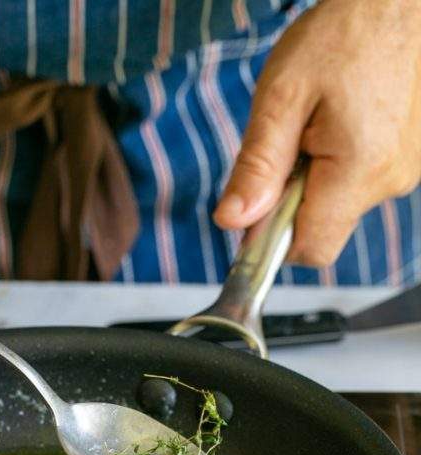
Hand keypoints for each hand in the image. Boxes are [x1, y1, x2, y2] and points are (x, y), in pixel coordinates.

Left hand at [214, 0, 420, 267]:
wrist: (399, 0)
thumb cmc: (343, 34)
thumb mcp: (282, 95)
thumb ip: (257, 165)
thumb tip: (231, 222)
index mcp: (360, 170)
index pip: (308, 250)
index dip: (272, 239)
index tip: (256, 206)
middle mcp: (391, 180)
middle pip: (322, 230)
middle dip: (292, 202)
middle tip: (289, 144)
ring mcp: (407, 171)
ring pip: (339, 206)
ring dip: (316, 180)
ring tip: (318, 123)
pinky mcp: (409, 160)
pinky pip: (359, 183)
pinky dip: (338, 165)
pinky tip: (340, 122)